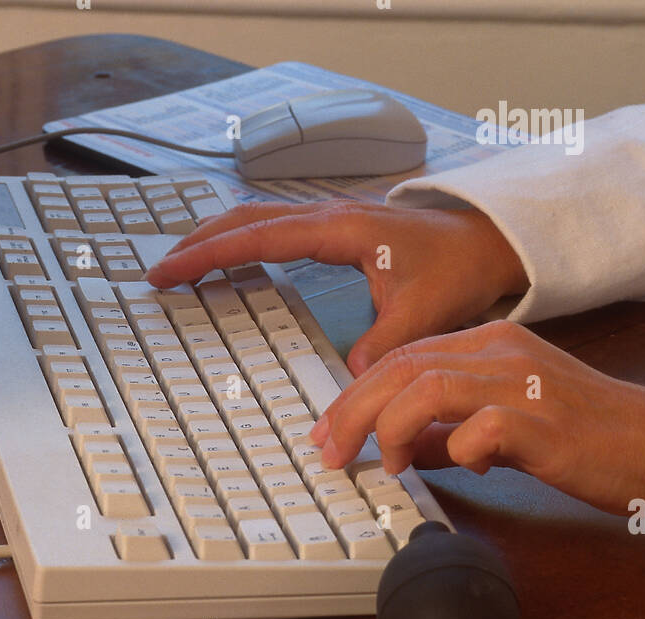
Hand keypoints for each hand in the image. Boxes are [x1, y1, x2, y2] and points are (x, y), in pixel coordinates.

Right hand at [147, 200, 527, 374]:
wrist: (487, 242)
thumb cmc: (457, 271)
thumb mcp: (421, 316)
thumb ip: (382, 345)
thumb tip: (348, 376)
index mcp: (339, 230)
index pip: (257, 238)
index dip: (209, 254)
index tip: (170, 270)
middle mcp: (327, 216)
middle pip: (245, 219)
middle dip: (197, 243)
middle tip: (157, 271)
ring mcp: (329, 218)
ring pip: (256, 218)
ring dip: (215, 237)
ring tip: (179, 263)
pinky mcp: (334, 229)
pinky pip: (273, 228)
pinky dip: (241, 240)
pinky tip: (229, 257)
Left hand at [311, 320, 644, 514]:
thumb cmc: (583, 437)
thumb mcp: (504, 427)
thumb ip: (451, 434)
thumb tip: (402, 450)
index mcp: (491, 346)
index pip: (403, 357)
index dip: (353, 395)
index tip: (325, 433)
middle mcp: (502, 353)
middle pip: (403, 366)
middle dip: (352, 411)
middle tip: (329, 452)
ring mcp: (523, 384)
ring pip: (428, 387)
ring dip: (389, 429)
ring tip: (383, 464)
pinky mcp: (545, 424)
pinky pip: (482, 427)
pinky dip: (455, 450)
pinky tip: (456, 468)